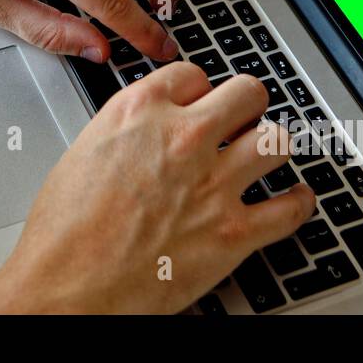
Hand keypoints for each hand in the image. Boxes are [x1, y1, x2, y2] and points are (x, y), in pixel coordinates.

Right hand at [0, 66, 315, 313]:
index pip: (192, 74)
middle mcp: (182, 139)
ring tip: (267, 154)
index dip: (198, 90)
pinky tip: (295, 199)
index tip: (200, 102)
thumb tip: (147, 132)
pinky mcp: (234, 232)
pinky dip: (299, 203)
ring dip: (272, 147)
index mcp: (139, 113)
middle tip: (243, 119)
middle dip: (246, 105)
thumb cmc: (64, 232)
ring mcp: (214, 184)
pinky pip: (291, 208)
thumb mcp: (85, 151)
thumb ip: (127, 132)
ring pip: (276, 141)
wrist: (66, 287)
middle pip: (246, 93)